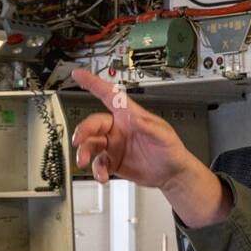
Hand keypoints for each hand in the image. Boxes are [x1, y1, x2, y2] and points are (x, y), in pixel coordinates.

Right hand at [71, 69, 228, 226]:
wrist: (171, 173)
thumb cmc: (171, 149)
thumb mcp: (163, 135)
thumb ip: (148, 126)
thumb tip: (134, 118)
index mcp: (129, 116)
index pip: (109, 96)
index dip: (93, 84)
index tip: (79, 74)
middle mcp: (118, 129)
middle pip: (93, 124)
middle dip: (83, 130)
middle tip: (79, 140)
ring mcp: (114, 145)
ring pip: (90, 144)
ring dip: (84, 152)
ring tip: (84, 161)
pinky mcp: (113, 161)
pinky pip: (98, 163)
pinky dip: (96, 170)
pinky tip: (102, 176)